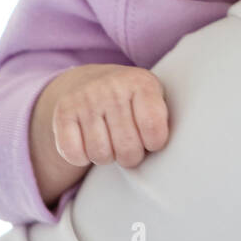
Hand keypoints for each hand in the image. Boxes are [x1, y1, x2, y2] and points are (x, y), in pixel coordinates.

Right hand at [52, 65, 168, 168]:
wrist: (91, 81)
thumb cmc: (133, 102)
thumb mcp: (154, 100)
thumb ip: (164, 122)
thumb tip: (177, 160)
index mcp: (141, 83)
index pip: (154, 131)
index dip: (154, 144)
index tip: (151, 139)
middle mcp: (112, 87)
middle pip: (128, 149)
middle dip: (131, 155)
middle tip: (129, 144)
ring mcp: (85, 98)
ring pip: (100, 154)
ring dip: (106, 157)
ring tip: (110, 142)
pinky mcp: (63, 112)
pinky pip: (73, 154)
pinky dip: (81, 158)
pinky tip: (88, 144)